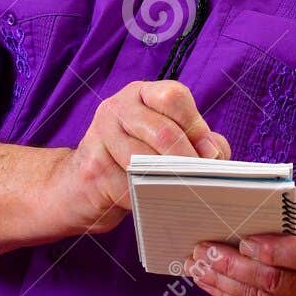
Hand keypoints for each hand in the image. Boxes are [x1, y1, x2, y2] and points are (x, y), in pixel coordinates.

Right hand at [59, 81, 229, 234]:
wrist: (80, 185)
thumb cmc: (134, 158)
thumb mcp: (165, 140)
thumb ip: (197, 139)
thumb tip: (215, 154)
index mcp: (141, 94)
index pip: (173, 97)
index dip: (196, 126)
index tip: (209, 153)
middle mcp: (117, 108)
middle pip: (163, 131)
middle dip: (189, 160)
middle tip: (202, 179)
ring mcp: (100, 136)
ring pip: (147, 161)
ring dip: (171, 181)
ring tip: (184, 191)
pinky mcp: (93, 169)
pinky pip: (130, 186)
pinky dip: (149, 197)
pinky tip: (156, 201)